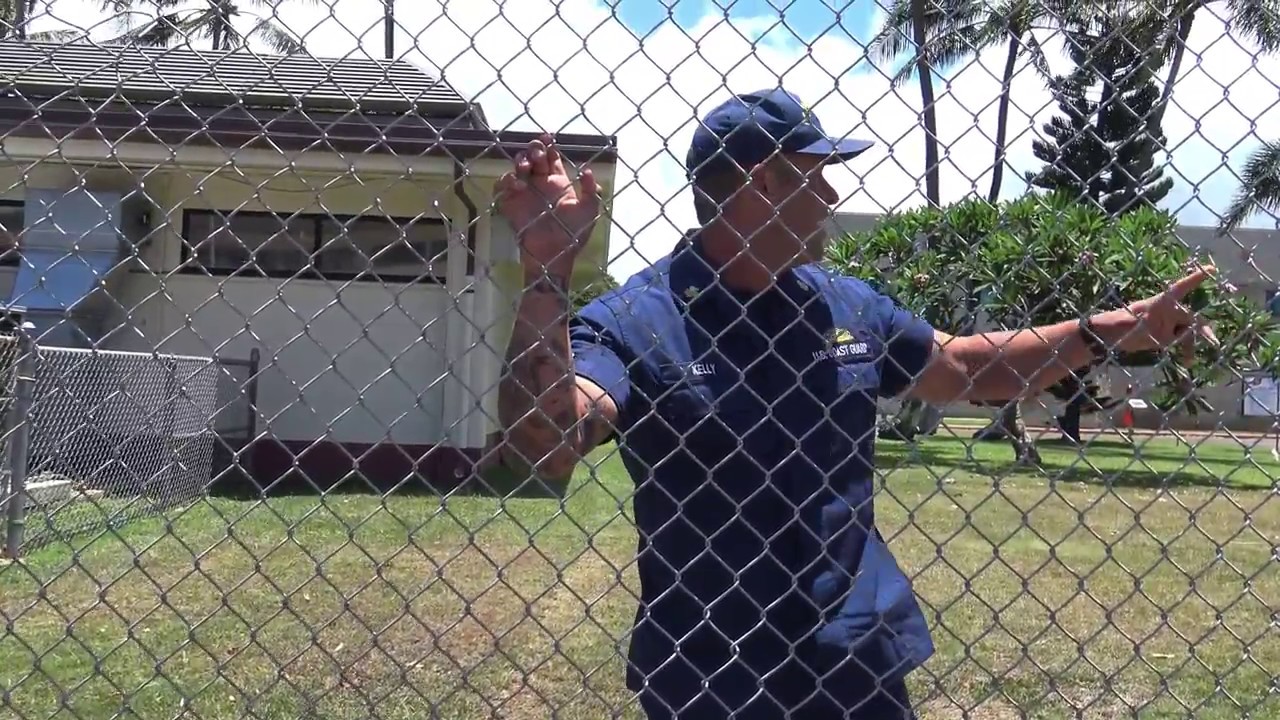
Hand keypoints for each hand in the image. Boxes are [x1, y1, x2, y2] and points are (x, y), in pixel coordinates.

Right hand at [494, 134, 601, 274]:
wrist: (555, 256)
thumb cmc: (573, 234)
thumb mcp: (589, 211)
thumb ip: (591, 190)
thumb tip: (587, 170)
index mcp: (557, 182)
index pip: (551, 156)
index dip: (549, 145)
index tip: (549, 139)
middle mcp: (539, 184)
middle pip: (532, 156)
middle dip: (534, 150)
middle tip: (537, 154)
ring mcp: (524, 193)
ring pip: (517, 167)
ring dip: (520, 162)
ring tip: (526, 167)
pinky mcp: (510, 204)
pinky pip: (502, 187)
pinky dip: (506, 182)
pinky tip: (518, 185)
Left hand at [1095, 265, 1219, 361]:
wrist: (1108, 338)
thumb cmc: (1120, 326)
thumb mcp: (1138, 326)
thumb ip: (1160, 330)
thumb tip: (1176, 334)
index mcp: (1161, 303)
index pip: (1180, 288)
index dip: (1195, 278)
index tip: (1210, 270)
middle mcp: (1168, 311)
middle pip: (1190, 318)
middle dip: (1203, 330)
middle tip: (1212, 340)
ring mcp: (1167, 324)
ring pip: (1188, 332)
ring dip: (1191, 345)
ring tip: (1189, 360)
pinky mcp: (1166, 336)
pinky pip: (1180, 342)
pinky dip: (1185, 350)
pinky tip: (1186, 361)